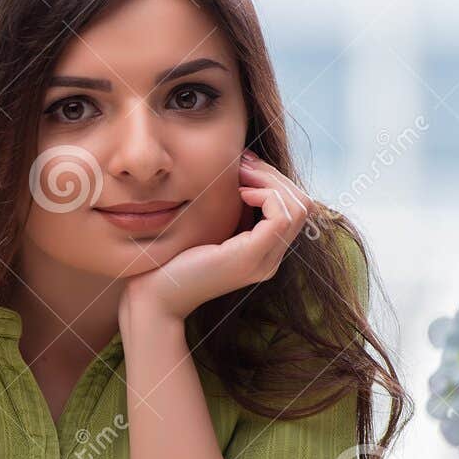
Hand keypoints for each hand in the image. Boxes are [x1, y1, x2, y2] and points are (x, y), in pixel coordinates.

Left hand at [123, 150, 312, 318]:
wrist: (156, 293)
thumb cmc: (174, 256)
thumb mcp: (212, 224)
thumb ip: (234, 206)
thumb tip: (247, 165)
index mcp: (264, 251)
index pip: (296, 207)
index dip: (274, 179)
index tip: (244, 166)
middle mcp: (271, 259)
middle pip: (302, 204)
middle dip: (274, 176)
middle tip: (242, 165)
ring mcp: (264, 262)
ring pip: (298, 207)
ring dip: (270, 181)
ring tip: (240, 177)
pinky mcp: (250, 259)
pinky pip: (280, 217)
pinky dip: (265, 195)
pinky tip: (240, 193)